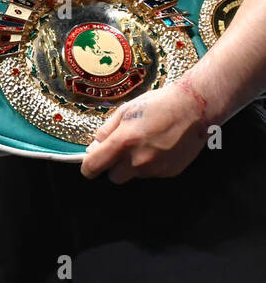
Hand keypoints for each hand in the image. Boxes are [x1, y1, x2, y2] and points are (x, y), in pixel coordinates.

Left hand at [80, 77, 210, 182]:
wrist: (193, 109)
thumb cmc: (157, 105)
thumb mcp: (124, 111)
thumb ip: (106, 131)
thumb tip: (94, 147)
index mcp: (123, 142)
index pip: (95, 166)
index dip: (88, 167)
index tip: (89, 165)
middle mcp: (138, 160)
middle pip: (114, 177)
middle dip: (113, 166)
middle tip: (120, 150)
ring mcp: (156, 169)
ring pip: (134, 175)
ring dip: (133, 165)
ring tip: (145, 144)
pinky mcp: (170, 172)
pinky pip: (152, 174)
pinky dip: (151, 165)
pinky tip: (158, 147)